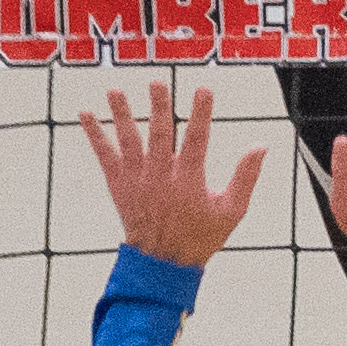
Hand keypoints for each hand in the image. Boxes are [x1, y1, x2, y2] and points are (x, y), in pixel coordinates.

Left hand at [80, 84, 266, 271]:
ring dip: (122, 114)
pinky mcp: (119, 185)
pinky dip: (94, 134)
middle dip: (159, 107)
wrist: (162, 263)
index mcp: (189, 182)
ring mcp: (137, 180)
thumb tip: (261, 146)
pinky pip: (105, 155)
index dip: (201, 115)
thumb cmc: (201, 235)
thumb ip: (245, 177)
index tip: (204, 90)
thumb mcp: (232, 211)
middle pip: (159, 136)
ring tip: (115, 91)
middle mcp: (160, 178)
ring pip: (129, 141)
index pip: (197, 141)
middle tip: (157, 82)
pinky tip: (85, 113)